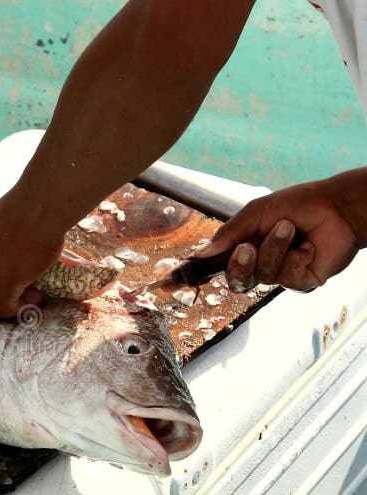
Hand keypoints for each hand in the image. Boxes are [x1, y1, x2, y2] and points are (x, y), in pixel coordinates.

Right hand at [193, 178, 361, 291]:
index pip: (210, 266)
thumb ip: (227, 234)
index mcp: (242, 246)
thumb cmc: (297, 204)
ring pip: (257, 277)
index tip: (165, 284)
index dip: (188, 276)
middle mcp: (257, 263)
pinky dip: (290, 256)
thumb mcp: (255, 213)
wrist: (336, 207)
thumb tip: (201, 254)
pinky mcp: (300, 282)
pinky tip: (304, 244)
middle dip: (237, 264)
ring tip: (287, 229)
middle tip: (247, 247)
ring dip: (271, 250)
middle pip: (232, 279)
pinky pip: (283, 278)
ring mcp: (279, 275)